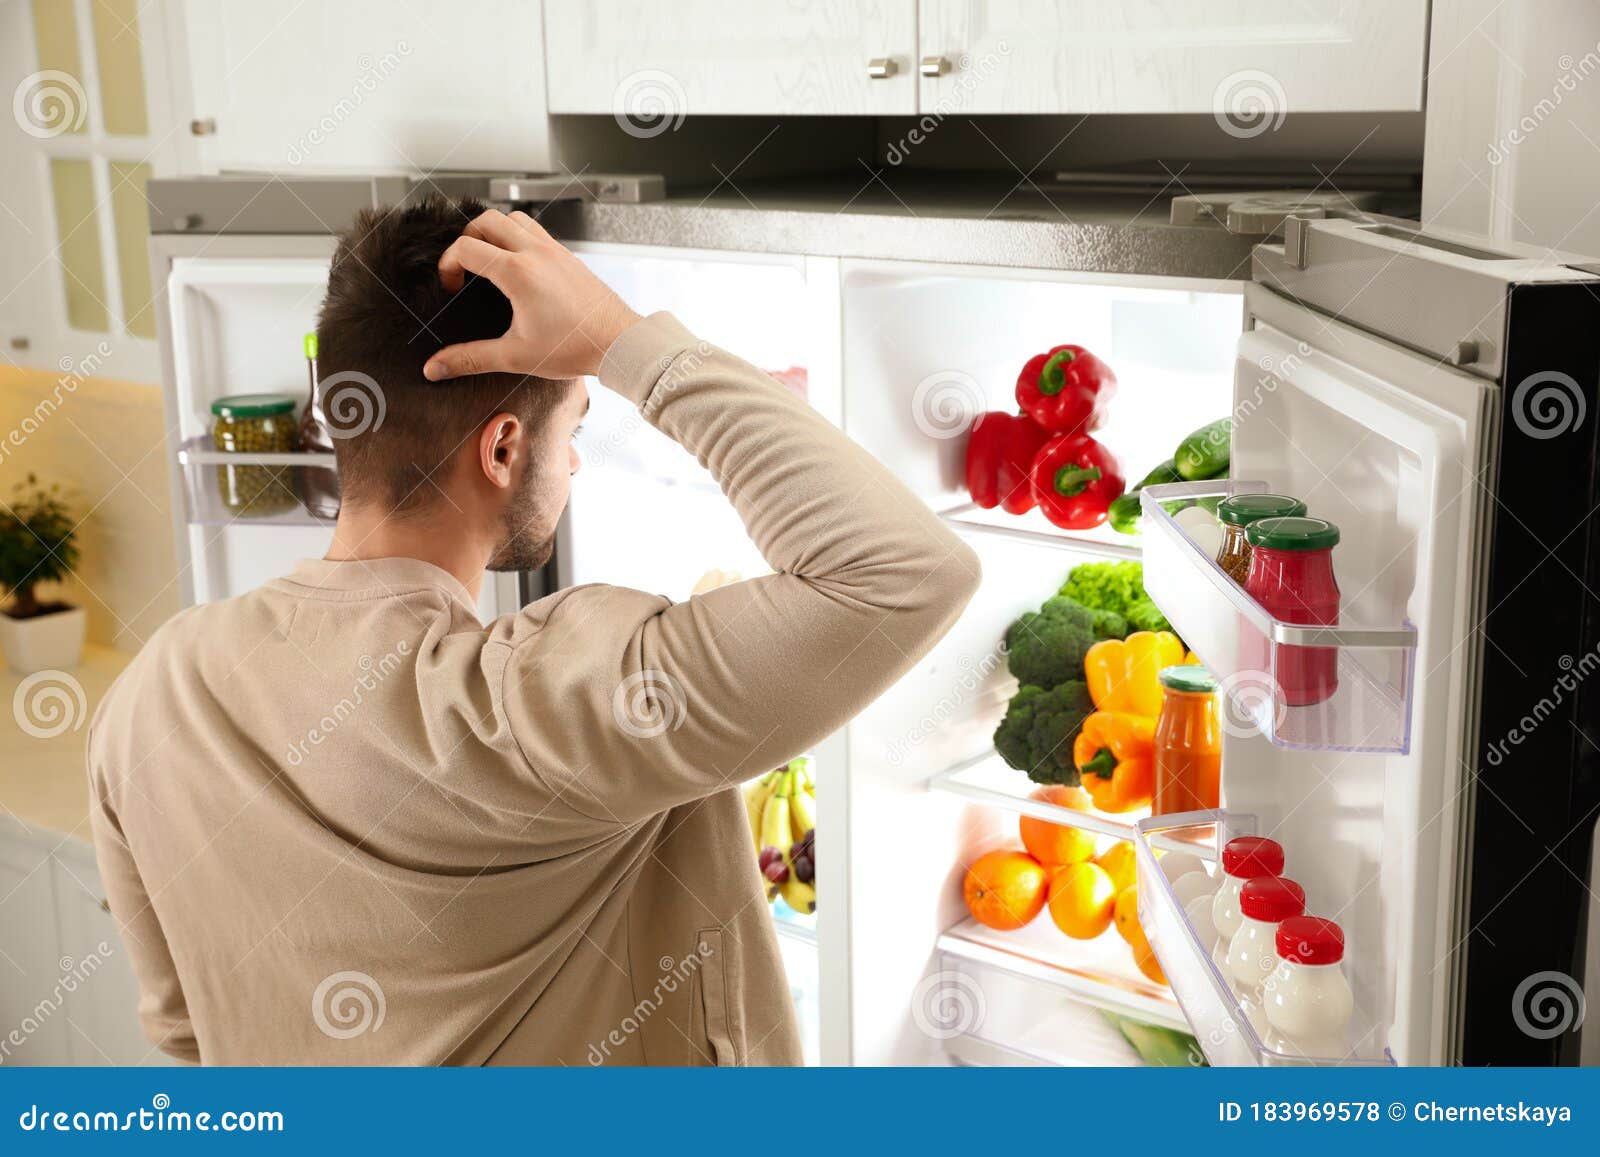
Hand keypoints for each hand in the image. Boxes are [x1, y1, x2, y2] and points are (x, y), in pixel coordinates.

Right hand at [423, 209, 639, 380]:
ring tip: (489, 261)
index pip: (466, 248)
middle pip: (486, 220)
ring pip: (514, 218)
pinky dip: (519, 236)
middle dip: (467, 238)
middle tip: (465, 267)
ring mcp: (554, 250)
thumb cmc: (573, 348)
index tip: (452, 288)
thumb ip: (470, 358)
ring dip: (494, 231)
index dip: (448, 265)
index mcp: (517, 272)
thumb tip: (434, 368)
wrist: (618, 343)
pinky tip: (519, 265)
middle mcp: (535, 252)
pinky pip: (536, 230)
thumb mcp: (515, 356)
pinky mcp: (568, 256)